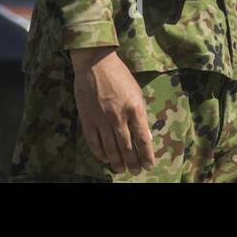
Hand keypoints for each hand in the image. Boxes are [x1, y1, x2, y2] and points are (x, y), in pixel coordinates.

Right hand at [70, 46, 155, 173]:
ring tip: (121, 170)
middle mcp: (119, 116)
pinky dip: (100, 153)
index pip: (143, 138)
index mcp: (134, 108)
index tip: (149, 165)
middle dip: (132, 162)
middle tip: (135, 172)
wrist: (95, 63)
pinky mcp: (87, 119)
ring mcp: (101, 119)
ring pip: (110, 148)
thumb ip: (141, 115)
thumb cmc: (120, 76)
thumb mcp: (136, 92)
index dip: (147, 154)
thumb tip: (146, 136)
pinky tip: (105, 159)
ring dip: (117, 161)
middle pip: (127, 146)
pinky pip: (94, 142)